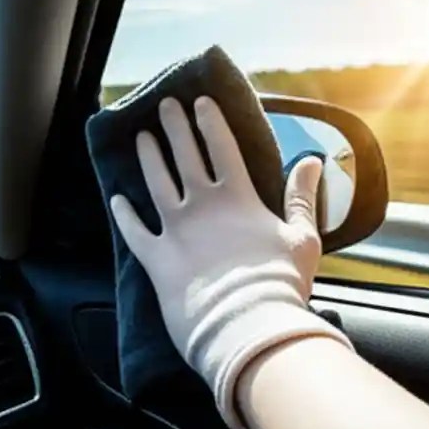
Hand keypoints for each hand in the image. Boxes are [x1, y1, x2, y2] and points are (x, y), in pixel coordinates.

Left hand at [110, 96, 351, 428]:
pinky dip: (123, 214)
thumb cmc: (281, 284)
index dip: (210, 122)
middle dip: (173, 127)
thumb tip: (312, 160)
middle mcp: (201, 205)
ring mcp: (175, 229)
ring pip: (156, 182)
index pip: (221, 147)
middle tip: (163, 106)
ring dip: (148, 158)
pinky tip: (116, 199)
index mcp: (237, 197)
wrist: (248, 326)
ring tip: (141, 138)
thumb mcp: (303, 236)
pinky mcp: (156, 257)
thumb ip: (302, 197)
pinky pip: (134, 230)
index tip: (199, 101)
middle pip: (183, 155)